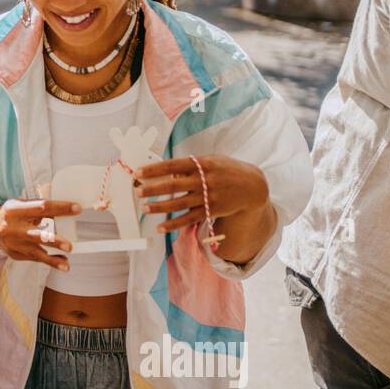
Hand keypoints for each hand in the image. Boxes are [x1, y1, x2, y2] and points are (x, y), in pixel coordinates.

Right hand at [0, 198, 79, 268]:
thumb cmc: (12, 214)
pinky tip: (62, 263)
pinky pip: (35, 258)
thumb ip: (38, 207)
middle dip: (53, 241)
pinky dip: (50, 261)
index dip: (60, 208)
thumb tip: (64, 210)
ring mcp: (14, 243)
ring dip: (52, 259)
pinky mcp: (16, 254)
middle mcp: (13, 228)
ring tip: (66, 263)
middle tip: (69, 246)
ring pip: (35, 252)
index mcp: (16, 210)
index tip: (77, 209)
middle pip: (35, 235)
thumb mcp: (21, 204)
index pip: (41, 207)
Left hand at [134, 155, 268, 234]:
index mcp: (202, 163)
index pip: (172, 165)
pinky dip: (173, 224)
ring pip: (178, 203)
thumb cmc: (227, 170)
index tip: (138, 172)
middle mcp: (204, 180)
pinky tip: (160, 228)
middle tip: (137, 191)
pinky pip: (188, 219)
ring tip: (144, 208)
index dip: (154, 169)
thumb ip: (190, 165)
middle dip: (153, 189)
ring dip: (159, 207)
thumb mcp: (212, 160)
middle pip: (173, 185)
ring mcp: (208, 197)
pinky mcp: (211, 211)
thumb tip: (167, 172)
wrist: (253, 186)